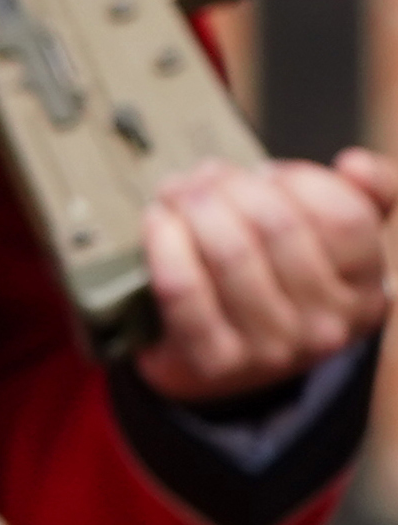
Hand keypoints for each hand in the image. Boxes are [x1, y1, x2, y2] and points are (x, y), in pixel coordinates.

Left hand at [136, 153, 395, 401]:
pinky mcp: (215, 361)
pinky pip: (184, 287)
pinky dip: (164, 243)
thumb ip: (364, 196)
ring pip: (230, 253)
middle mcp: (328, 326)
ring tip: (177, 191)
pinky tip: (158, 220)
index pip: (345, 218)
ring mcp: (273, 349)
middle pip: (279, 227)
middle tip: (206, 173)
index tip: (267, 172)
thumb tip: (354, 164)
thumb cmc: (279, 281)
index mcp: (366, 292)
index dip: (300, 180)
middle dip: (234, 185)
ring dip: (194, 207)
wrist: (224, 359)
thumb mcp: (334, 245)